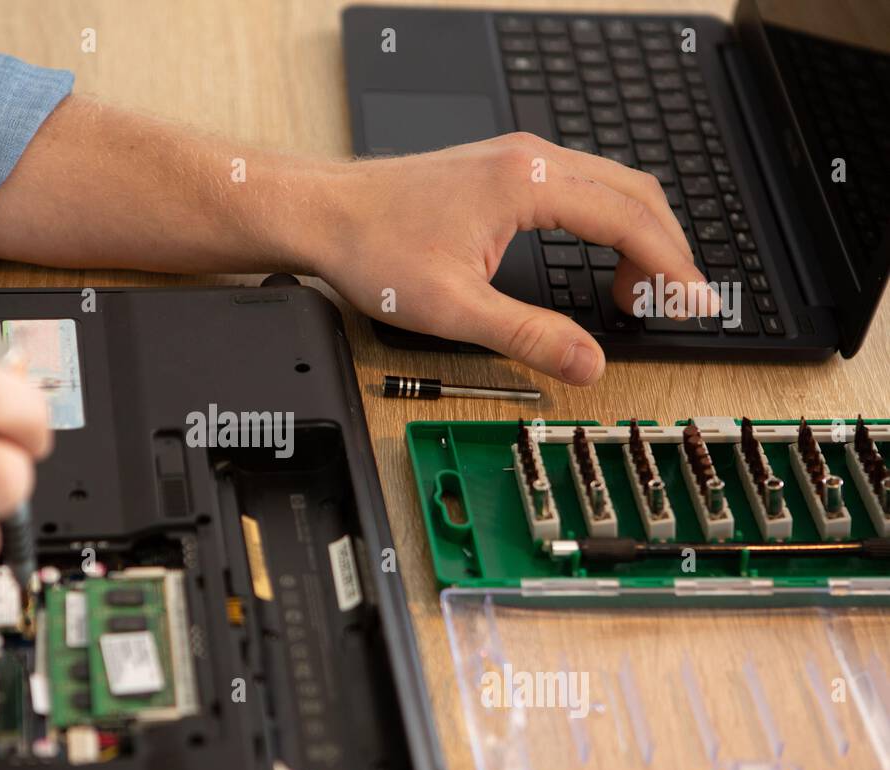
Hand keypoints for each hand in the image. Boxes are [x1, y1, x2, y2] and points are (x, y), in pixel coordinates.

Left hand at [312, 133, 710, 383]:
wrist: (323, 212)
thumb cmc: (373, 249)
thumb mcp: (453, 309)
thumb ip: (528, 336)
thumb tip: (588, 362)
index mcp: (526, 183)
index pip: (629, 219)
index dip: (671, 266)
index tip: (697, 302)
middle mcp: (529, 158)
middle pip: (633, 193)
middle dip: (664, 251)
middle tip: (676, 305)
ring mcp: (516, 157)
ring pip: (608, 186)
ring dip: (636, 235)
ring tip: (637, 293)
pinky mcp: (502, 167)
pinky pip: (579, 185)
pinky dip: (605, 222)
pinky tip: (599, 257)